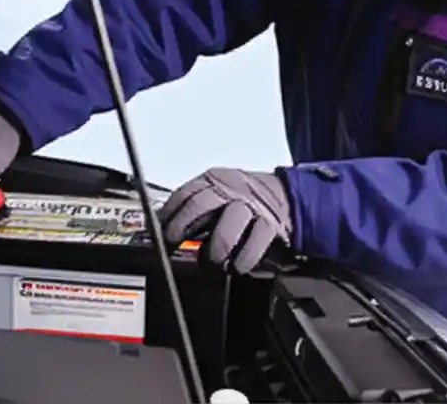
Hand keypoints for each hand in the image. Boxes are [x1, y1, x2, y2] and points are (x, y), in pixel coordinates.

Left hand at [158, 168, 292, 273]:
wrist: (288, 198)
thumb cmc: (244, 202)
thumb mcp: (217, 196)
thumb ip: (192, 210)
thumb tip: (158, 226)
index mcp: (214, 180)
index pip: (184, 194)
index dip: (168, 215)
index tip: (159, 233)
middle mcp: (232, 190)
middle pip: (200, 205)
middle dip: (181, 228)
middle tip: (173, 246)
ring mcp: (252, 206)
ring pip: (228, 228)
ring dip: (214, 250)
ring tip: (212, 261)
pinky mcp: (271, 224)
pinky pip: (253, 245)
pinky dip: (241, 260)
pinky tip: (235, 266)